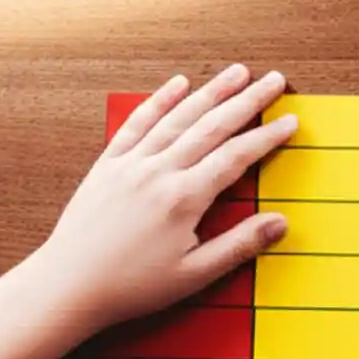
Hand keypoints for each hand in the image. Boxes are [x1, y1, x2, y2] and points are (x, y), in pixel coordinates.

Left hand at [23, 64, 296, 336]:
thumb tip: (280, 222)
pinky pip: (137, 124)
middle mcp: (158, 172)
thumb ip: (239, 245)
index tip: (290, 121)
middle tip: (274, 80)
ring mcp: (131, 164)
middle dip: (247, 101)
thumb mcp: (194, 275)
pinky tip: (178, 84)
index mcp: (183, 198)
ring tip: (237, 72)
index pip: (236, 157)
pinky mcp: (108, 165)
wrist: (68, 285)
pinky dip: (159, 101)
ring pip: (179, 117)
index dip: (267, 137)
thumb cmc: (131, 286)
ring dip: (211, 91)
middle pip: (212, 126)